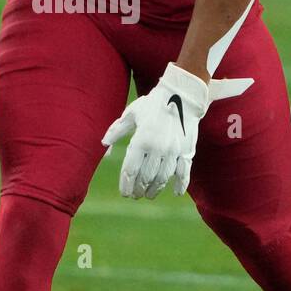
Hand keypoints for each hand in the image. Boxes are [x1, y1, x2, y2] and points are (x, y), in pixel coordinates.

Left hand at [102, 65, 253, 198]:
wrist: (182, 95)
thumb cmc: (153, 104)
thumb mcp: (131, 113)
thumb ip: (117, 129)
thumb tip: (103, 144)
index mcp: (141, 140)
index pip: (131, 170)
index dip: (126, 185)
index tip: (124, 193)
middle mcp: (157, 148)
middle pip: (146, 177)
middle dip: (139, 189)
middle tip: (135, 196)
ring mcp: (173, 151)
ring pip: (163, 178)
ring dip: (155, 189)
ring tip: (148, 195)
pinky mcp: (186, 150)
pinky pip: (184, 172)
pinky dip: (181, 184)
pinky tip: (176, 192)